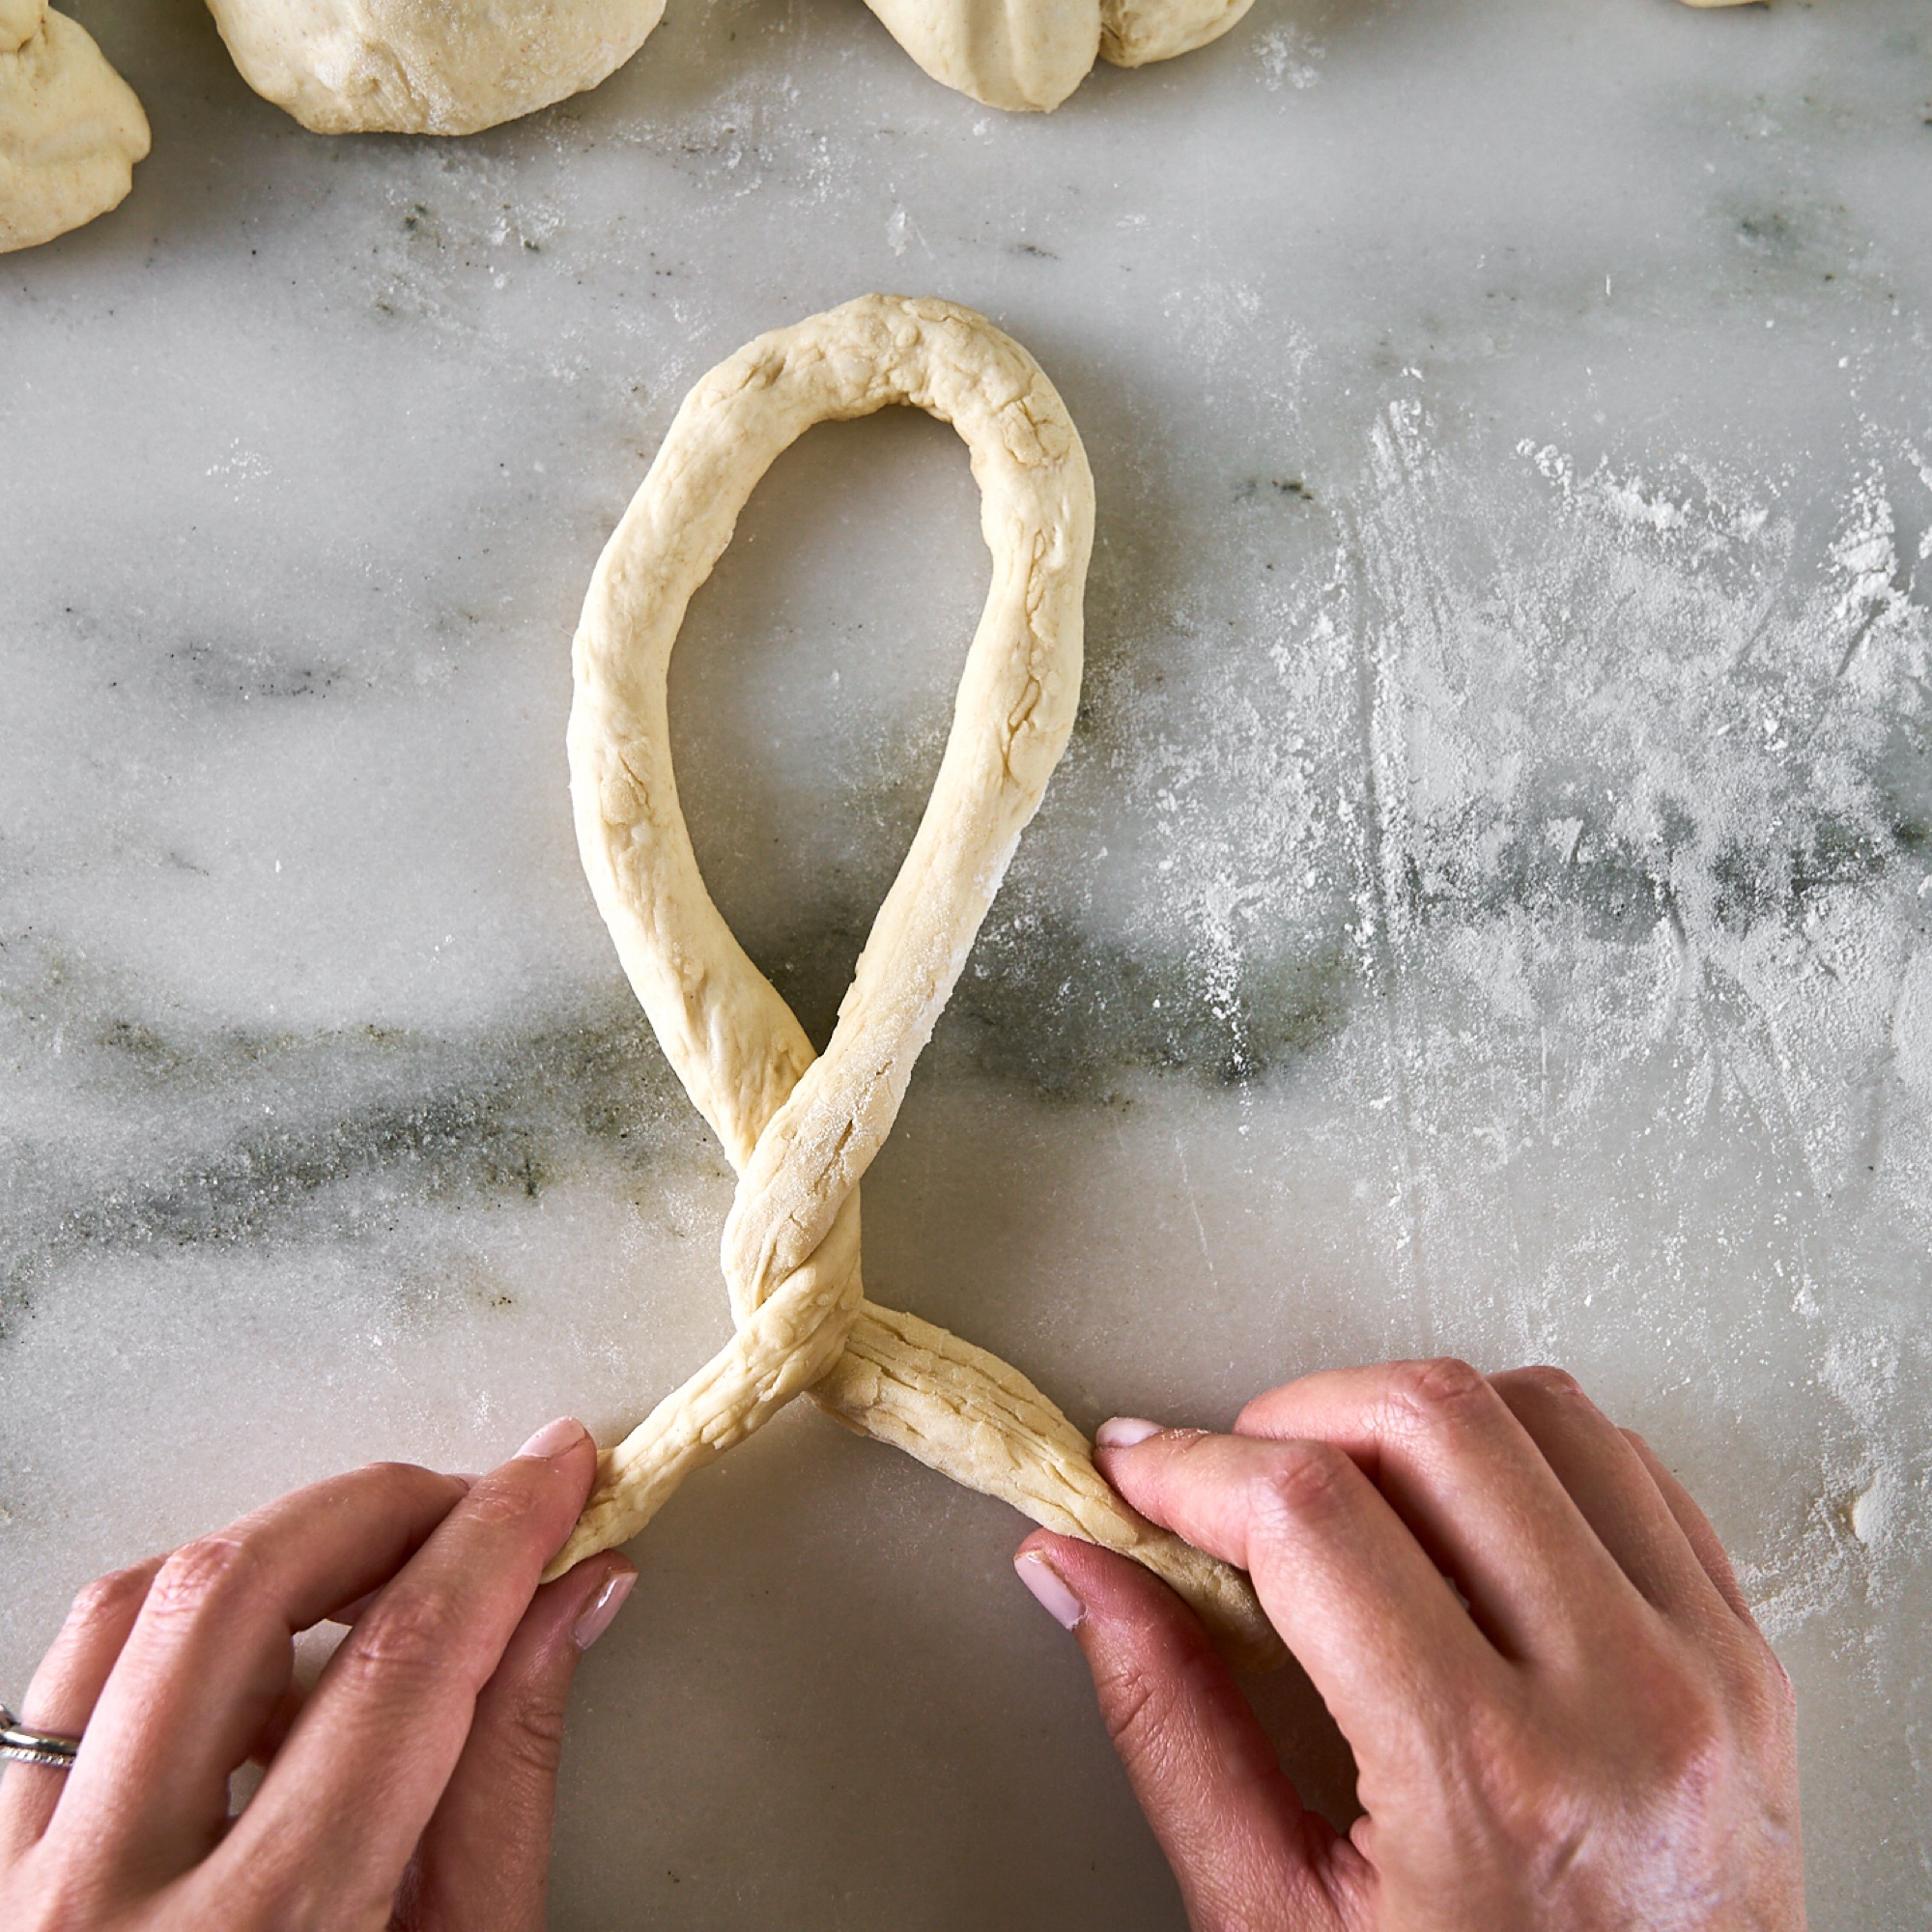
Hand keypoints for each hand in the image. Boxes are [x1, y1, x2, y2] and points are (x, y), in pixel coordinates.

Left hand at [1, 1417, 634, 1931]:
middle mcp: (101, 1910)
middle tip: (480, 1502)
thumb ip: (506, 1774)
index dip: (499, 1537)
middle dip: (383, 1508)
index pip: (400, 1664)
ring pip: (123, 1613)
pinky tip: (262, 1664)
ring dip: (271, 1552)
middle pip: (235, 1597)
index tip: (559, 1471)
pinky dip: (174, 1627)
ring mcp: (12, 1889)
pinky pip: (60, 1687)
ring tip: (374, 1577)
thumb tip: (565, 1599)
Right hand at [1014, 1360, 1802, 1930]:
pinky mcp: (1746, 1655)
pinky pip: (1628, 1464)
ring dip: (1410, 1419)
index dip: (1191, 1466)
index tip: (1134, 1468)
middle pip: (1433, 1422)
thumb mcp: (1273, 1920)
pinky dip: (1523, 1451)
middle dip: (1291, 1415)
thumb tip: (1077, 1570)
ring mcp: (1704, 1669)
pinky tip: (1457, 1512)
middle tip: (1228, 1479)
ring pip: (1541, 1410)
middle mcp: (1623, 1702)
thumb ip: (1165, 1723)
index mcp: (1489, 1782)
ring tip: (1343, 1492)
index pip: (1313, 1518)